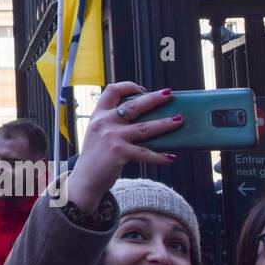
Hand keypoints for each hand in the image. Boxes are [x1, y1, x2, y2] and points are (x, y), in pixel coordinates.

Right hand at [65, 82, 181, 213]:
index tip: (142, 89)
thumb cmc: (96, 155)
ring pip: (144, 127)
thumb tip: (145, 117)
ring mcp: (111, 137)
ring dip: (164, 124)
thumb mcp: (98, 133)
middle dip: (153, 98)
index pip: (111, 90)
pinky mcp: (119, 152)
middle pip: (133, 105)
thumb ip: (114, 123)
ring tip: (179, 120)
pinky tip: (171, 158)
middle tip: (168, 94)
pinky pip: (145, 152)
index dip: (128, 86)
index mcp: (98, 114)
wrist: (85, 178)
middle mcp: (104, 122)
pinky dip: (160, 156)